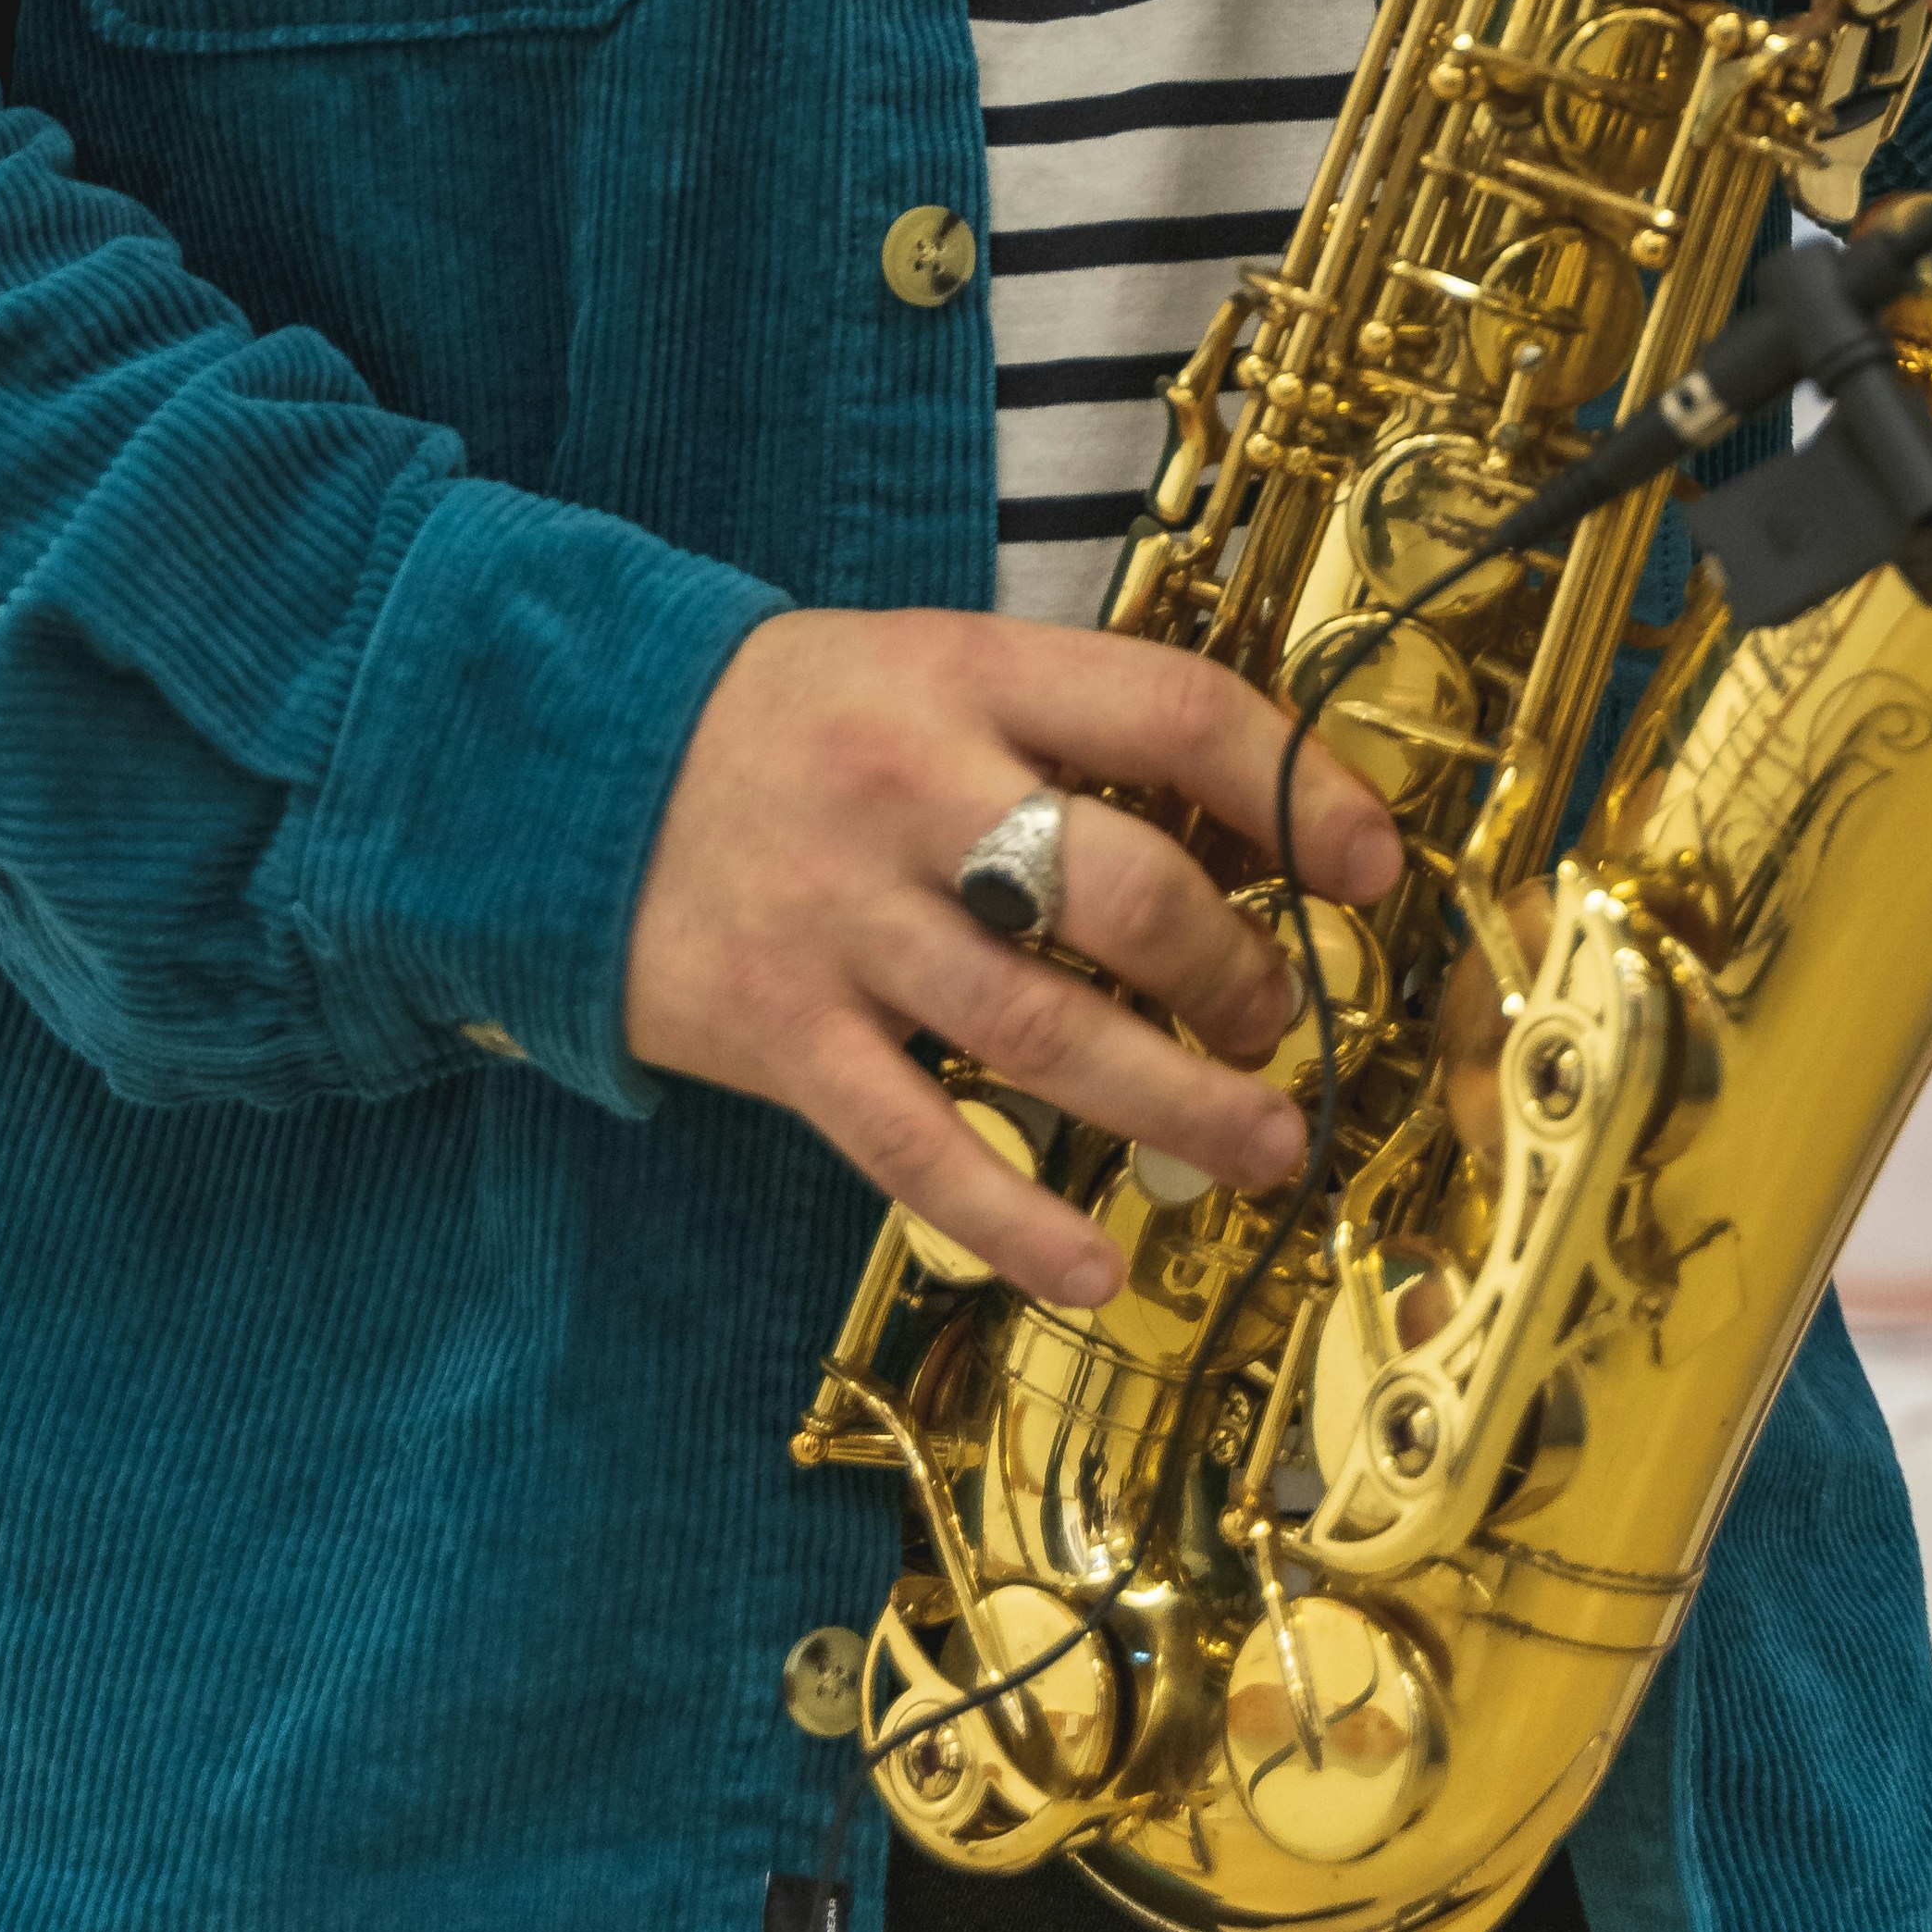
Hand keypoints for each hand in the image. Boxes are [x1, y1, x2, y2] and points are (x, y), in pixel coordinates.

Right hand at [626, 609, 1400, 1308]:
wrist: (557, 764)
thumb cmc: (785, 721)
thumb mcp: (922, 665)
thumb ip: (1057, 727)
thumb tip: (1240, 832)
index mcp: (964, 674)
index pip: (1169, 709)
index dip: (1297, 790)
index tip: (1374, 865)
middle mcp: (912, 793)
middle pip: (1120, 889)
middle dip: (1234, 973)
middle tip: (1279, 1022)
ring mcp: (843, 922)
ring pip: (1040, 1032)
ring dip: (1174, 1104)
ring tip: (1262, 1146)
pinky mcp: (780, 1034)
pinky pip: (914, 1144)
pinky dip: (1013, 1218)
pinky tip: (1094, 1265)